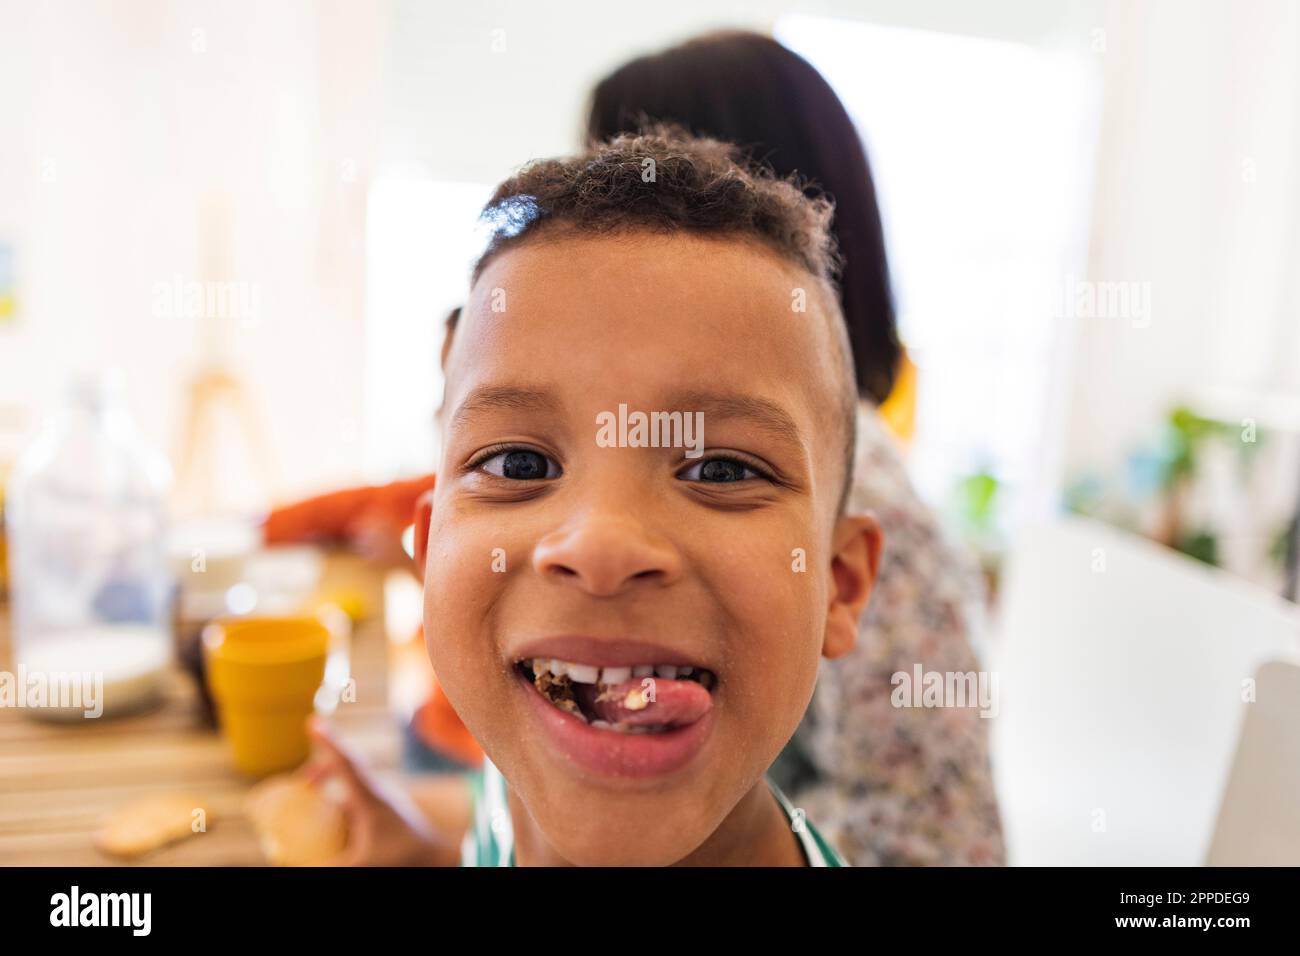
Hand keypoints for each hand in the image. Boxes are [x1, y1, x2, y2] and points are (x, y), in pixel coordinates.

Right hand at [302, 716, 459, 865]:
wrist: (436, 856)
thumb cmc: (404, 857)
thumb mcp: (365, 862)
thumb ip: (333, 865)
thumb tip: (300, 865)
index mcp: (371, 798)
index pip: (346, 763)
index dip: (329, 742)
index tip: (312, 722)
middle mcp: (376, 794)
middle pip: (346, 767)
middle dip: (322, 765)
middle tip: (301, 778)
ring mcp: (380, 801)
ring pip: (352, 780)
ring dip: (331, 778)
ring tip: (309, 784)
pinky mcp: (382, 812)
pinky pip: (356, 796)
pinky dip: (339, 797)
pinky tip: (329, 806)